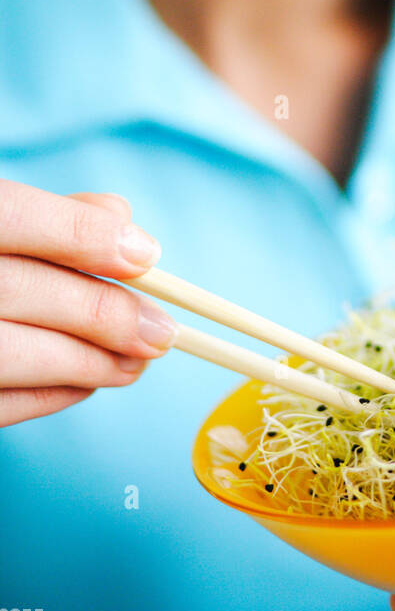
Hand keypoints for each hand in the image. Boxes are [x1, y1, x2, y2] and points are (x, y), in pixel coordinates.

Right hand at [0, 180, 174, 426]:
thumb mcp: (0, 216)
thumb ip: (56, 215)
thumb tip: (124, 226)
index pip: (12, 217)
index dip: (81, 236)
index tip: (147, 257)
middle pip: (20, 291)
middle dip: (102, 315)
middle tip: (161, 332)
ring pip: (9, 355)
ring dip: (87, 363)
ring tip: (138, 362)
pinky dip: (51, 394)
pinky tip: (89, 381)